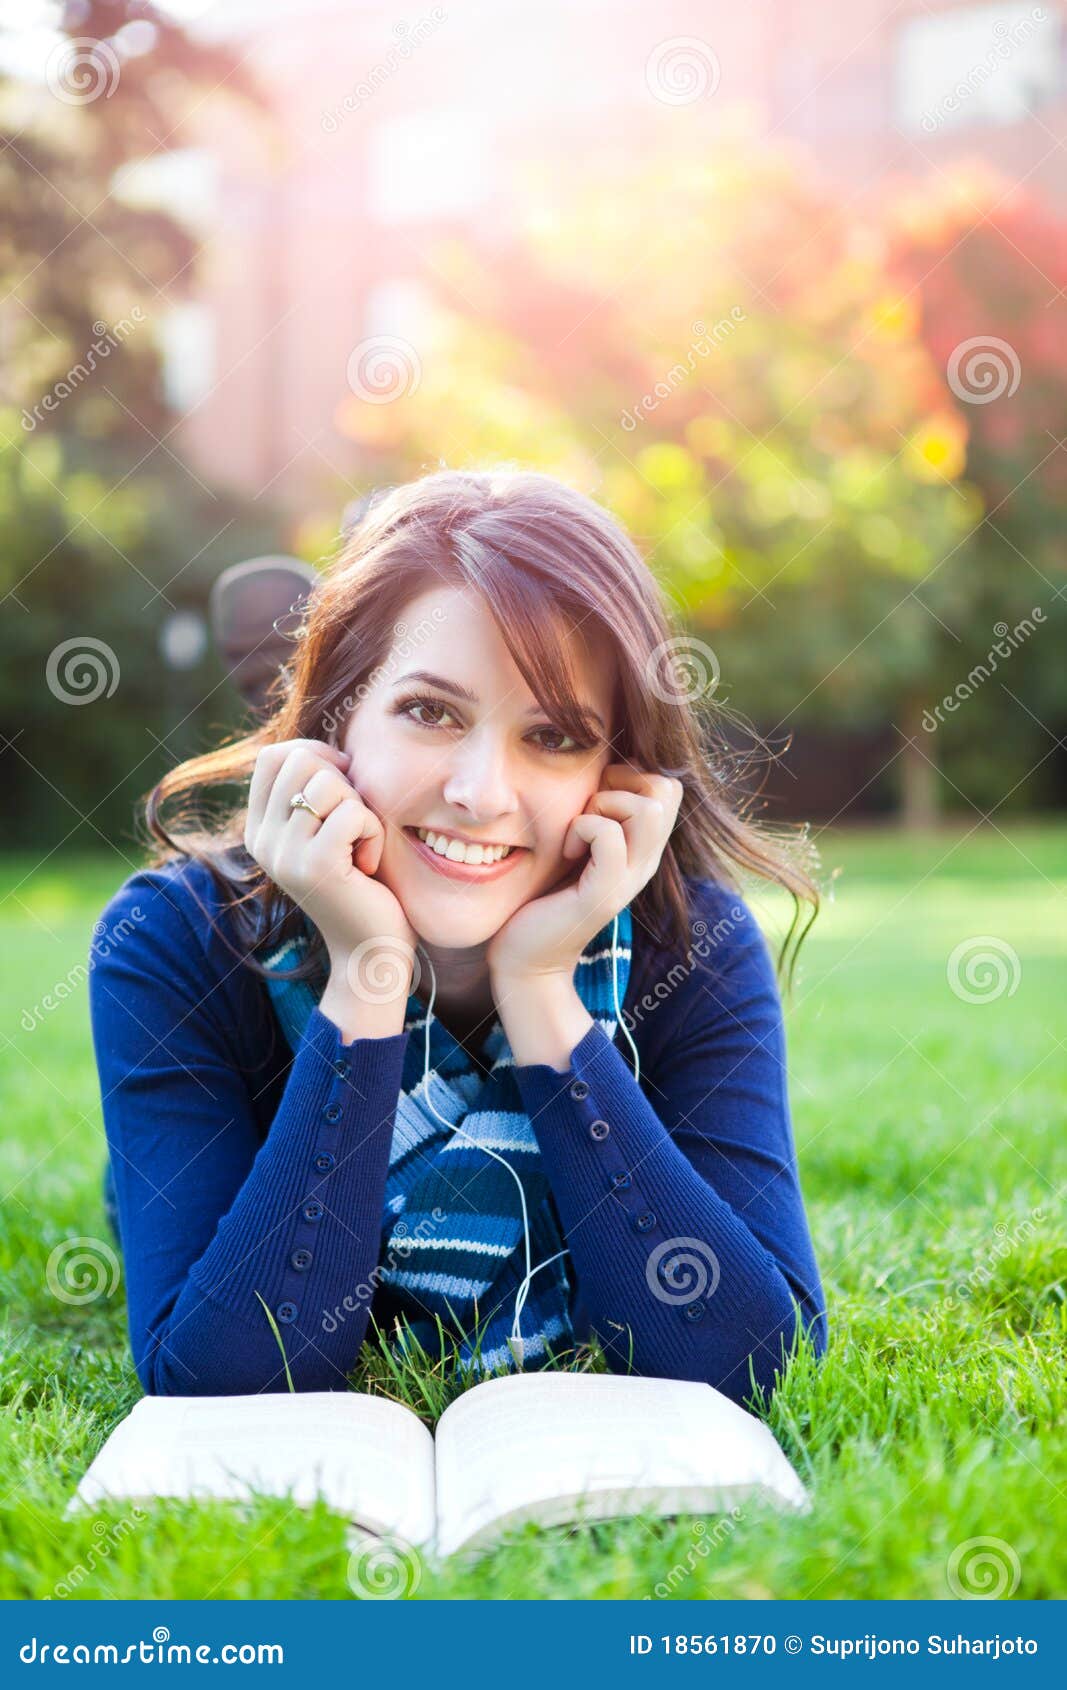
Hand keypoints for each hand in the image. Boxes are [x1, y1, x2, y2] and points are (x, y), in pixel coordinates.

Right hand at [244, 738, 417, 974]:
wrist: (369, 948)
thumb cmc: (361, 884)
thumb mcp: (328, 831)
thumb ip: (316, 792)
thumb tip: (329, 748)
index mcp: (259, 830)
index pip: (272, 757)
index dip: (315, 754)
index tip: (343, 786)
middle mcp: (262, 841)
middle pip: (300, 761)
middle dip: (342, 781)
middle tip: (354, 822)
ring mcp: (284, 854)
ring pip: (328, 783)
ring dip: (360, 808)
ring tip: (360, 845)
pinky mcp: (315, 866)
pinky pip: (353, 813)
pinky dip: (373, 831)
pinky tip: (367, 863)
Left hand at [486, 763, 682, 983]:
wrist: (527, 958)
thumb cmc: (542, 895)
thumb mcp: (576, 844)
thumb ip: (594, 812)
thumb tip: (595, 767)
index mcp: (641, 848)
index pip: (669, 786)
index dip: (631, 775)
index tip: (594, 799)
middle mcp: (644, 862)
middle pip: (667, 790)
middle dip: (621, 783)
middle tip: (588, 811)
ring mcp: (628, 879)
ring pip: (647, 808)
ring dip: (602, 805)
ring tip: (576, 832)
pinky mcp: (604, 894)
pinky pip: (608, 835)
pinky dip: (582, 828)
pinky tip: (565, 851)